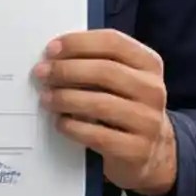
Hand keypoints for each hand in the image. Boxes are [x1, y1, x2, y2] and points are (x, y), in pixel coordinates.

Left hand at [33, 29, 176, 195]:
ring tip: (46, 98)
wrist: (153, 152)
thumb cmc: (125, 106)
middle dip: (67, 70)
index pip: (113, 42)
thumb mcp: (122, 79)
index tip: (51, 49)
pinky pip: (98, 135)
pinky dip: (73, 127)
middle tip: (42, 73)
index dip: (78, 43)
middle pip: (106, 71)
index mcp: (149, 64)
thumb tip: (54, 56)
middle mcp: (152, 90)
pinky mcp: (136, 150)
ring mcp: (148, 122)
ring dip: (66, 98)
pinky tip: (61, 122)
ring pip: (101, 104)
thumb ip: (96, 62)